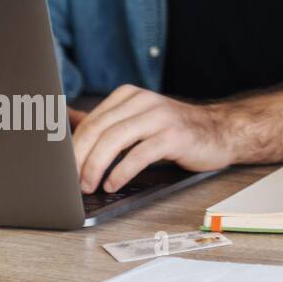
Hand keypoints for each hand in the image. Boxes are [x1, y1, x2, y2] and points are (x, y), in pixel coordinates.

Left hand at [73, 85, 237, 192]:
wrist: (220, 131)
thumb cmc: (174, 131)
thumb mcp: (138, 121)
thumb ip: (107, 123)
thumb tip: (67, 124)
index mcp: (129, 95)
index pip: (90, 121)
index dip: (72, 148)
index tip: (62, 170)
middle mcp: (144, 101)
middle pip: (98, 129)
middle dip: (79, 159)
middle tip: (72, 182)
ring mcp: (160, 117)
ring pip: (114, 140)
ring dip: (95, 167)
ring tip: (89, 186)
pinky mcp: (174, 136)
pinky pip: (139, 154)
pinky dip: (120, 172)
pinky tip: (113, 184)